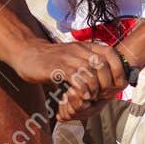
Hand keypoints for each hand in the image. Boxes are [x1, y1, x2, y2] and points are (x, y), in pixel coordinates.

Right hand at [11, 39, 126, 120]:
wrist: (26, 53)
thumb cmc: (52, 59)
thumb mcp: (73, 57)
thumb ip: (88, 64)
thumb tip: (106, 80)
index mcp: (85, 47)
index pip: (111, 53)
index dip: (118, 68)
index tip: (116, 83)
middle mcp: (79, 50)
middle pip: (103, 64)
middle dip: (107, 82)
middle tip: (103, 94)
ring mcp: (68, 58)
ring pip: (91, 71)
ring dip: (95, 87)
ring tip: (92, 96)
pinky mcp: (57, 67)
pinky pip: (75, 77)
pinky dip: (83, 89)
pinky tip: (83, 96)